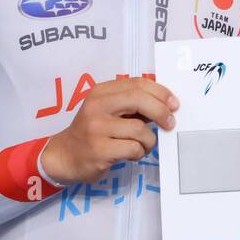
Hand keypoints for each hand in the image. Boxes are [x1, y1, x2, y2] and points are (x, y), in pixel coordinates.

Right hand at [39, 77, 178, 184]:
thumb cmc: (94, 131)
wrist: (65, 156)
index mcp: (101, 92)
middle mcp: (96, 107)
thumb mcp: (108, 110)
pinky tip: (132, 153)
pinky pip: (133, 148)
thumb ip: (132, 103)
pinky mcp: (99, 150)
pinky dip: (139, 152)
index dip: (160, 92)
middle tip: (170, 123)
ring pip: (139, 129)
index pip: (136, 84)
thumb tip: (166, 103)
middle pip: (138, 100)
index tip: (174, 103)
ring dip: (149, 140)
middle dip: (161, 111)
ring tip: (143, 144)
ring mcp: (96, 129)